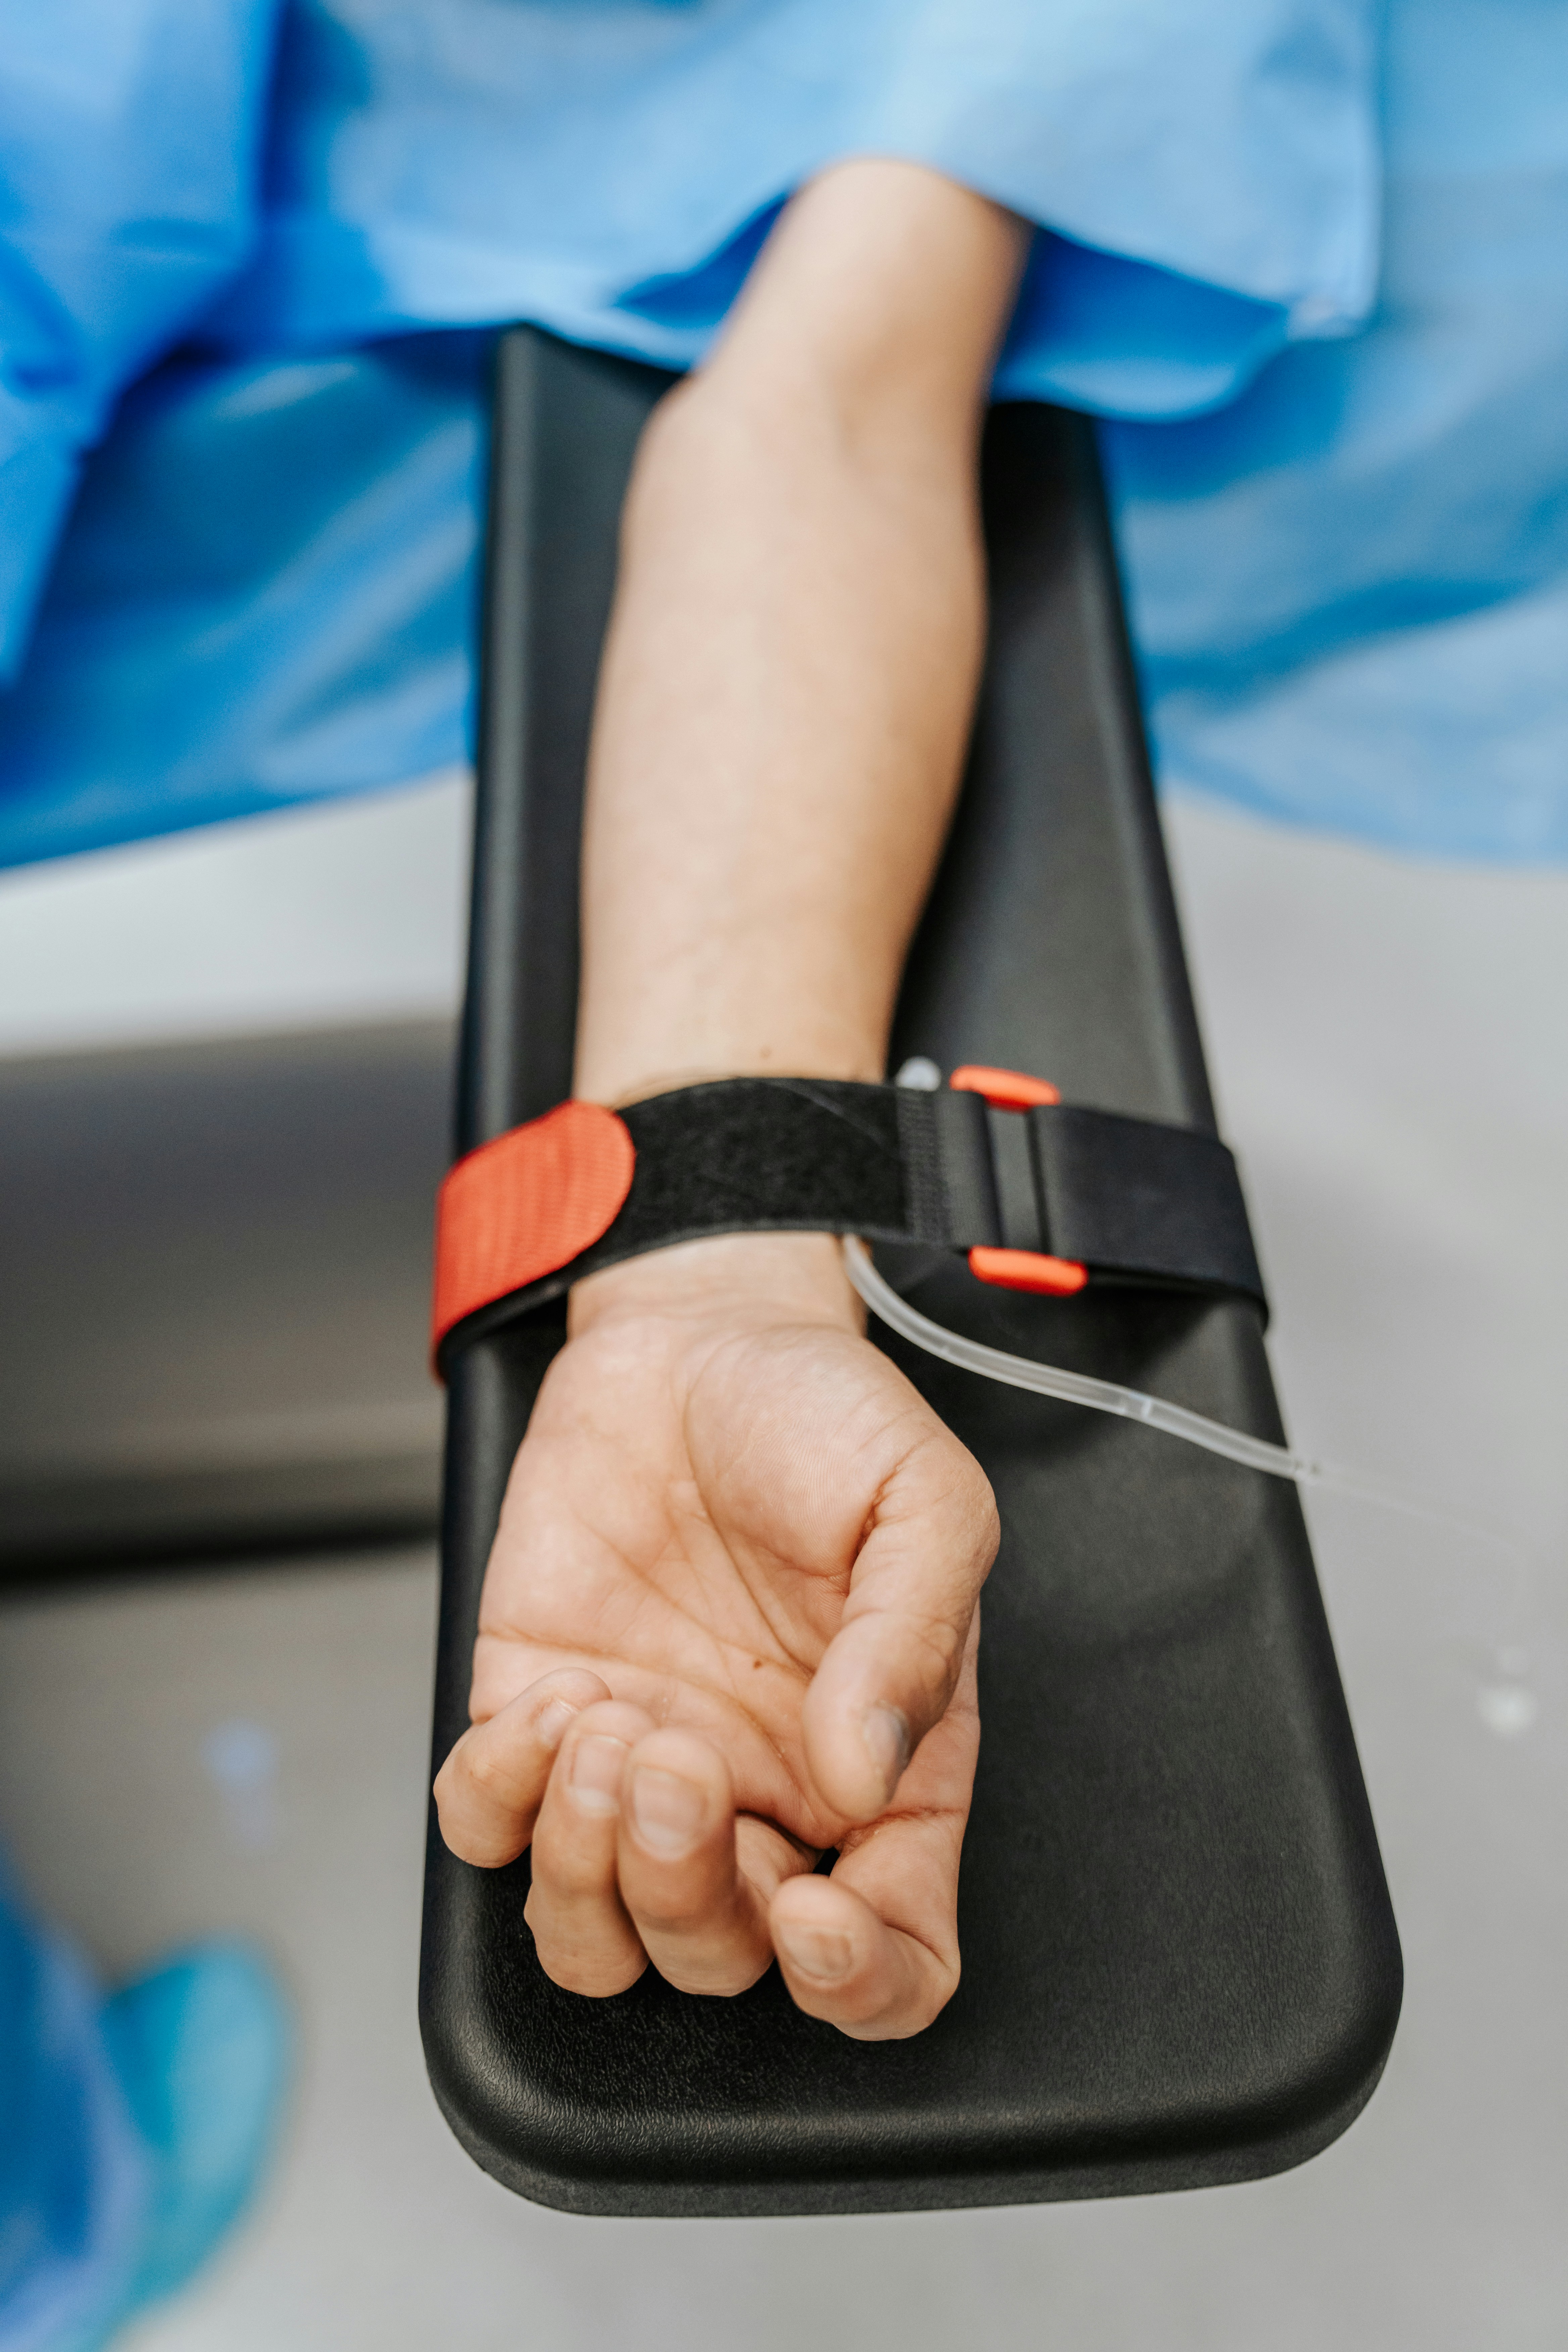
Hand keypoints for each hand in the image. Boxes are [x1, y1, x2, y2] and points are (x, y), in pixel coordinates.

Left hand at [434, 1231, 998, 2038]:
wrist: (697, 1337)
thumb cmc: (823, 1418)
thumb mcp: (921, 1500)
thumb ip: (910, 1642)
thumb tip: (866, 1778)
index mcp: (882, 1774)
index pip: (892, 1959)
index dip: (856, 1985)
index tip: (811, 1917)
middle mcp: (760, 1797)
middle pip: (718, 1961)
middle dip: (686, 1894)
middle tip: (679, 1756)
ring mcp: (643, 1772)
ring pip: (596, 1940)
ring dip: (588, 1870)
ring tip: (608, 1728)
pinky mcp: (536, 1721)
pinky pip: (487, 1836)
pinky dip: (502, 1797)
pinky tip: (554, 1698)